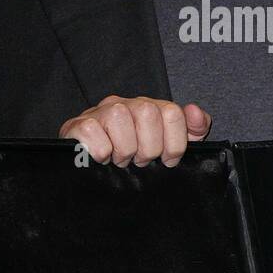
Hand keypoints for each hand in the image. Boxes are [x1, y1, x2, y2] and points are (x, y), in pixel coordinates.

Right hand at [58, 95, 211, 166]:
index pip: (172, 112)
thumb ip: (192, 130)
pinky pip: (92, 132)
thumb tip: (195, 112)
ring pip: (120, 118)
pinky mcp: (76, 125)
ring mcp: (99, 112)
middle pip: (148, 112)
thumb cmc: (133, 158)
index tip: (167, 160)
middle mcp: (124, 103)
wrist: (90, 169)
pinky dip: (100, 152)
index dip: (175, 143)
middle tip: (140, 161)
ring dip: (124, 150)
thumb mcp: (169, 146)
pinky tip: (102, 159)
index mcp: (149, 107)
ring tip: (121, 160)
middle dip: (149, 148)